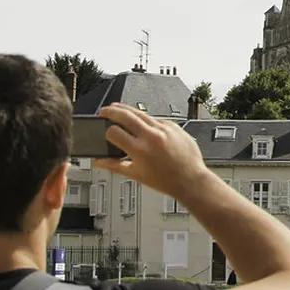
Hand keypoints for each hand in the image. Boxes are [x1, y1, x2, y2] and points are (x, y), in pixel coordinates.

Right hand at [92, 104, 211, 201]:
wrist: (191, 179)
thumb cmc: (167, 180)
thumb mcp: (136, 175)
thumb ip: (114, 166)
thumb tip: (99, 162)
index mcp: (140, 150)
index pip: (114, 132)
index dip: (107, 132)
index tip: (107, 133)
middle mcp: (152, 136)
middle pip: (126, 115)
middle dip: (112, 110)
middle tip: (105, 111)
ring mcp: (164, 129)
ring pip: (141, 113)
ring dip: (127, 109)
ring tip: (118, 108)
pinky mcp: (174, 126)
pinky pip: (156, 119)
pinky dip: (147, 120)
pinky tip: (143, 124)